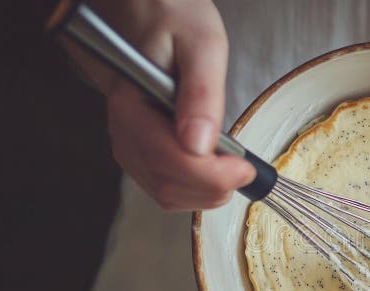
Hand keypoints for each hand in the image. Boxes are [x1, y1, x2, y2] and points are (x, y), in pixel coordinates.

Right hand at [67, 0, 253, 210]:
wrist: (148, 13)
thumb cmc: (172, 19)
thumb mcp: (201, 43)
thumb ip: (201, 93)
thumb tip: (200, 145)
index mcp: (132, 104)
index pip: (169, 161)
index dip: (212, 174)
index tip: (245, 168)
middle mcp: (124, 131)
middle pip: (167, 185)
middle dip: (213, 186)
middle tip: (244, 167)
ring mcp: (130, 145)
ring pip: (166, 194)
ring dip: (207, 192)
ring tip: (231, 165)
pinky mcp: (142, 152)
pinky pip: (167, 188)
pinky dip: (197, 189)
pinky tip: (216, 168)